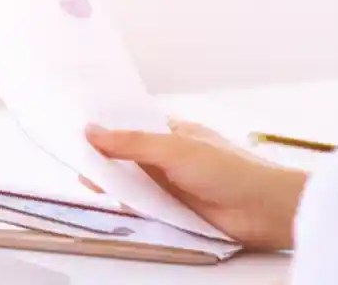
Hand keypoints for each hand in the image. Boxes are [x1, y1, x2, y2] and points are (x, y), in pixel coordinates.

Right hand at [84, 120, 307, 250]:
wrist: (265, 211)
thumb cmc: (230, 170)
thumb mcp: (174, 148)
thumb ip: (131, 143)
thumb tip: (91, 131)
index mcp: (172, 132)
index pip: (130, 125)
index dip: (105, 125)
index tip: (75, 124)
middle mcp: (169, 158)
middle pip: (126, 156)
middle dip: (102, 157)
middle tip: (72, 157)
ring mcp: (171, 185)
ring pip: (131, 183)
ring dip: (112, 184)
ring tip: (83, 181)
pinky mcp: (174, 212)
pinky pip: (142, 208)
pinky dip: (127, 206)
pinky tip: (109, 204)